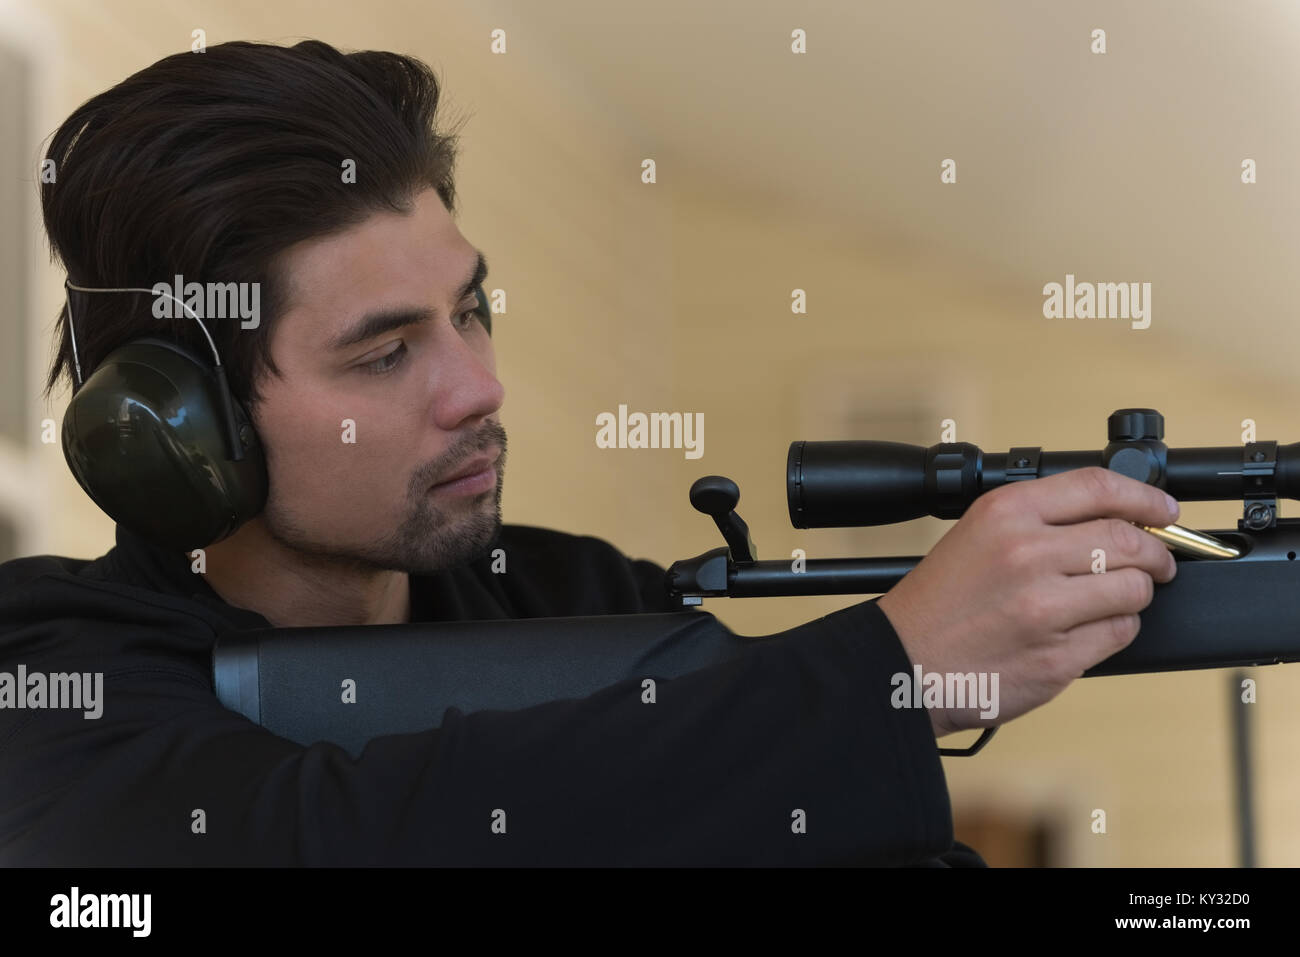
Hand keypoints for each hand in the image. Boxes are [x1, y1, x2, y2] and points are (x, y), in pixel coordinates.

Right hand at [876, 467, 1178, 738]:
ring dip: (1135, 594)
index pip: (1098, 487)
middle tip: (1156, 562)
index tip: (1164, 508)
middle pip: (1128, 540)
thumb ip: (1040, 521)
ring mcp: (1043, 608)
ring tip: (1114, 597)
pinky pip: (1119, 633)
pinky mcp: (1057, 657)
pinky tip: (1086, 629)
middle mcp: (1026, 554)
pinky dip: (1116, 630)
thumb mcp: (976, 536)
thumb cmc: (939, 605)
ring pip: (1133, 589)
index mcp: (1004, 514)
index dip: (1145, 497)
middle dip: (1154, 552)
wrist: (904, 665)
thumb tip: (1118, 517)